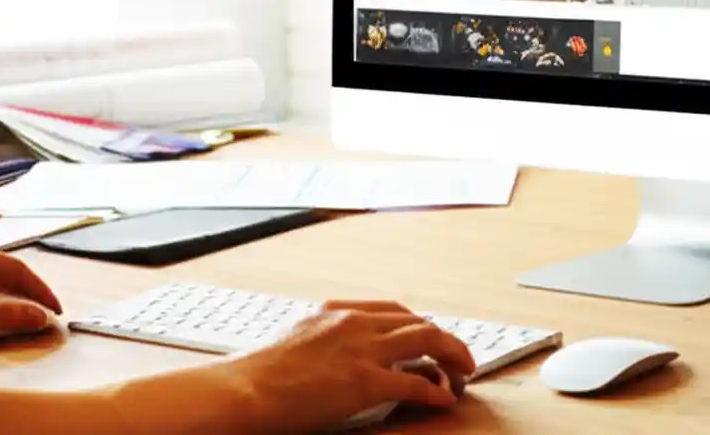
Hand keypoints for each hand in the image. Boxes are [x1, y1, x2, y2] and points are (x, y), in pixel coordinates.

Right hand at [220, 300, 475, 433]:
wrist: (245, 389)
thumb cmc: (259, 373)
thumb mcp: (295, 340)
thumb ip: (323, 340)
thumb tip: (334, 356)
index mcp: (336, 312)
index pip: (393, 310)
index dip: (418, 325)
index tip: (429, 339)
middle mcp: (354, 323)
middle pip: (418, 322)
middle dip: (444, 339)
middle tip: (458, 357)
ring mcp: (362, 351)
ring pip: (429, 340)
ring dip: (453, 356)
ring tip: (464, 373)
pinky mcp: (365, 382)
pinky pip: (417, 383)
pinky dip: (437, 391)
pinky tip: (445, 399)